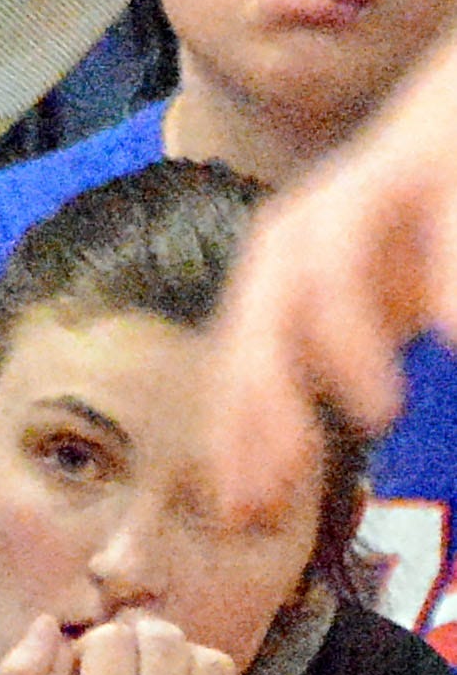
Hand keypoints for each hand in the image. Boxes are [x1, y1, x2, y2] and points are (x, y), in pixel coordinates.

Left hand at [208, 22, 456, 516]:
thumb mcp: (386, 298)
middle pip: (263, 306)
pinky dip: (451, 281)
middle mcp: (323, 221)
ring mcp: (379, 186)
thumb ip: (350, 368)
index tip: (243, 512)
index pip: (247, 350)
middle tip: (275, 483)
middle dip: (260, 397)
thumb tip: (306, 464)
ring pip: (327, 254)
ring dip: (341, 335)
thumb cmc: (427, 218)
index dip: (239, 429)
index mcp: (305, 265)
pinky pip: (441, 217)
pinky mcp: (438, 162)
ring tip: (372, 411)